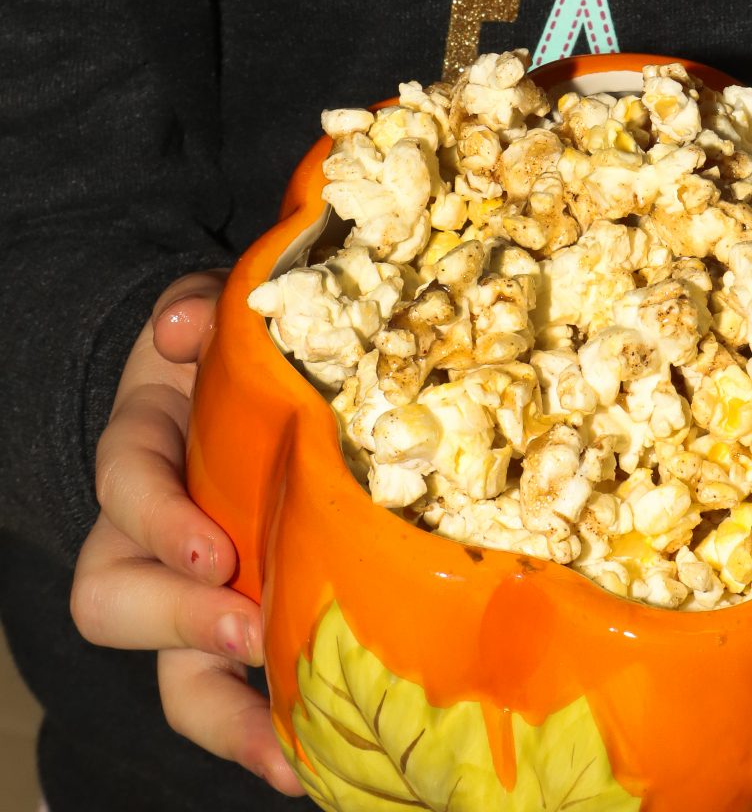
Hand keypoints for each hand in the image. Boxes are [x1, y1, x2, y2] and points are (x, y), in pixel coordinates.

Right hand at [69, 272, 304, 795]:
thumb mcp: (210, 311)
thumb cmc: (228, 350)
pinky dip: (263, 739)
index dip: (159, 522)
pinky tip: (312, 765)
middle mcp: (147, 535)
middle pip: (116, 602)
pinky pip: (229, 698)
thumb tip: (182, 328)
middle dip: (180, 625)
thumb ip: (196, 308)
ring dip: (222, 719)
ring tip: (288, 749)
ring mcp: (190, 594)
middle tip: (251, 636)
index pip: (124, 488)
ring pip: (167, 676)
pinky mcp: (240, 628)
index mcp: (143, 449)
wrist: (246, 386)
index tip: (211, 550)